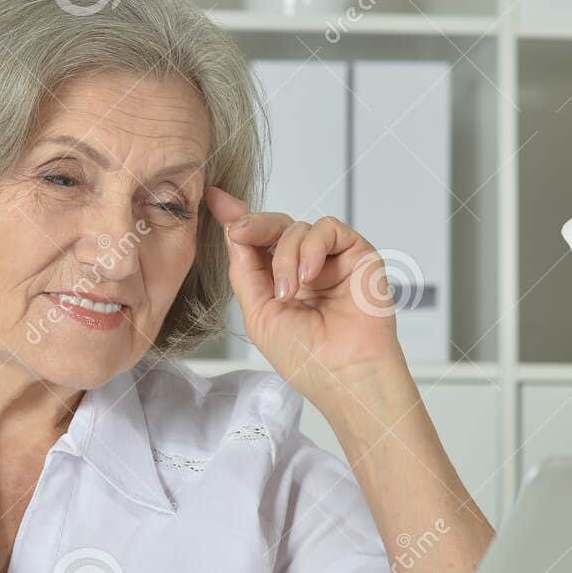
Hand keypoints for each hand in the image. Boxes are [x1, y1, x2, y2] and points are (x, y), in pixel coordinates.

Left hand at [206, 185, 409, 411]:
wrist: (343, 373)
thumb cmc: (306, 357)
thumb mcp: (258, 313)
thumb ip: (244, 270)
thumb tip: (231, 230)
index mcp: (279, 283)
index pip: (257, 243)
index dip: (237, 219)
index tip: (214, 199)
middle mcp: (304, 268)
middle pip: (275, 227)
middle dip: (254, 226)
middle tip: (241, 233)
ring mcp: (330, 260)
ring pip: (298, 228)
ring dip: (285, 256)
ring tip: (289, 291)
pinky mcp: (356, 254)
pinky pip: (328, 229)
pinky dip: (313, 247)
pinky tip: (310, 275)